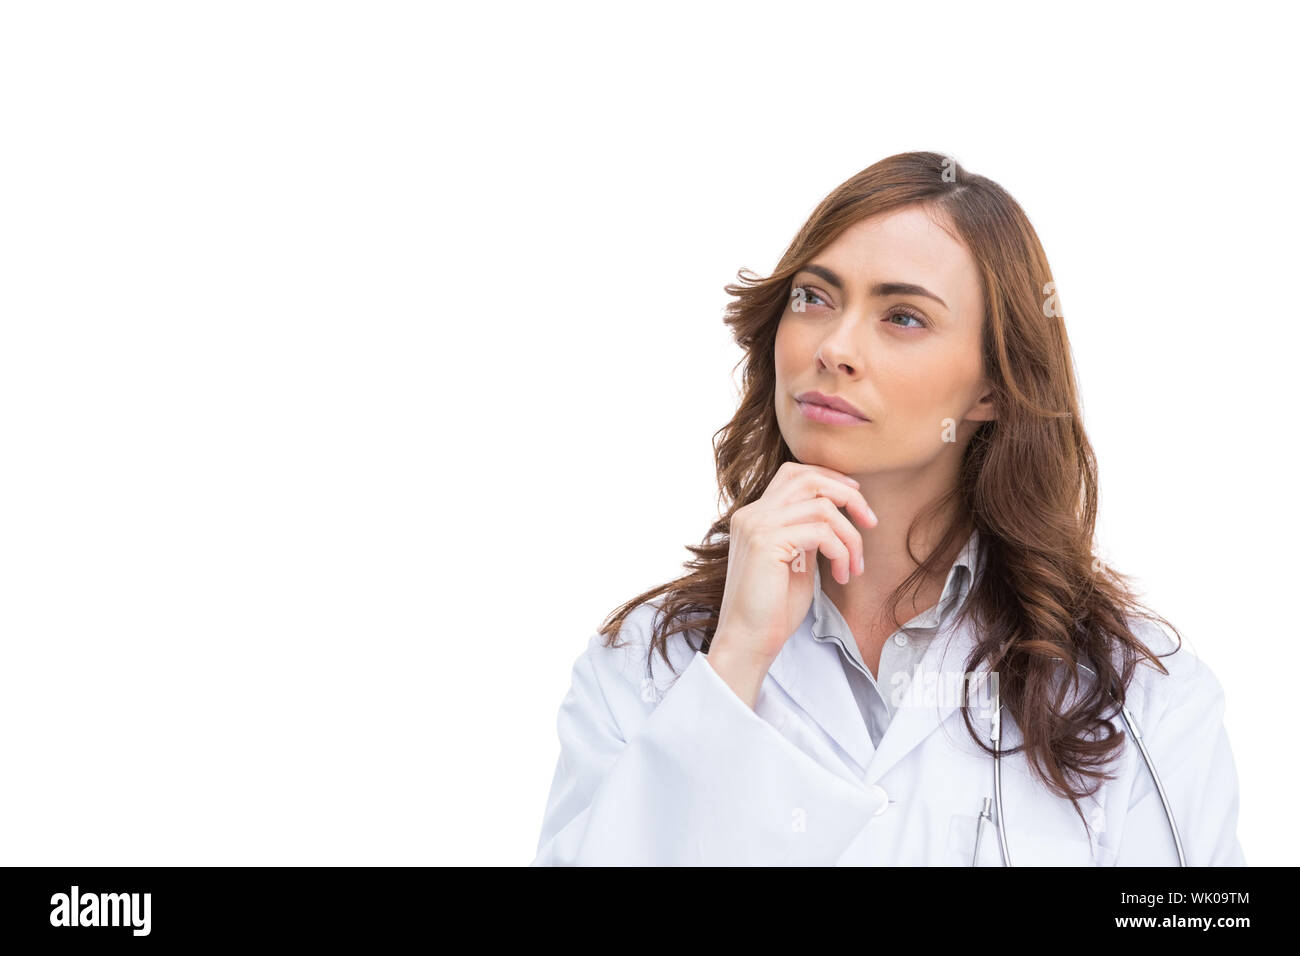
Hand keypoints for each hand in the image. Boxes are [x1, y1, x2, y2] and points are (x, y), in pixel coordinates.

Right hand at [708, 461, 876, 706]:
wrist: (748, 640)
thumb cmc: (773, 609)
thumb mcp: (795, 561)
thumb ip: (807, 534)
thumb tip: (837, 516)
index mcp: (755, 515)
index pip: (794, 474)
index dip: (830, 478)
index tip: (857, 500)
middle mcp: (752, 514)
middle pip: (808, 478)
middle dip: (848, 496)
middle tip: (871, 522)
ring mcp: (757, 525)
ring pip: (821, 506)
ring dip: (850, 535)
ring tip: (855, 565)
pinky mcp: (767, 542)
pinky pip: (821, 532)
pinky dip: (842, 552)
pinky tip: (842, 575)